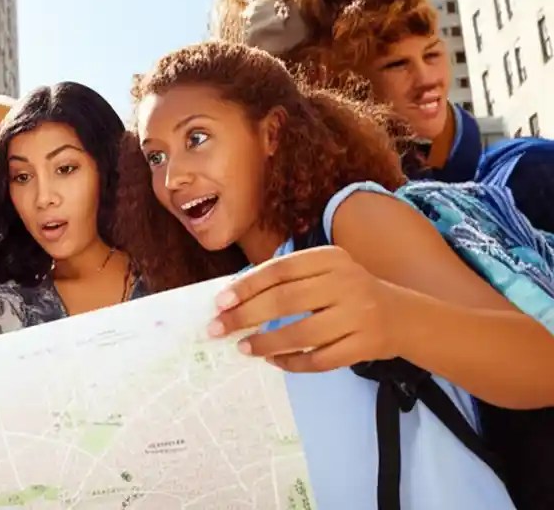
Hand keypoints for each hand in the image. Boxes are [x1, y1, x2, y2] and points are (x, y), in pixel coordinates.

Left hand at [208, 246, 403, 372]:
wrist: (403, 316)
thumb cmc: (348, 292)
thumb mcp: (324, 272)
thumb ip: (287, 279)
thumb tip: (234, 299)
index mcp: (331, 259)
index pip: (280, 270)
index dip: (247, 286)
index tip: (220, 302)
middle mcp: (346, 283)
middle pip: (286, 300)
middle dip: (246, 316)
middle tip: (218, 328)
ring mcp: (358, 316)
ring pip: (302, 334)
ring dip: (266, 343)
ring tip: (243, 348)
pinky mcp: (365, 345)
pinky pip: (320, 359)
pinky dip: (292, 363)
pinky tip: (274, 361)